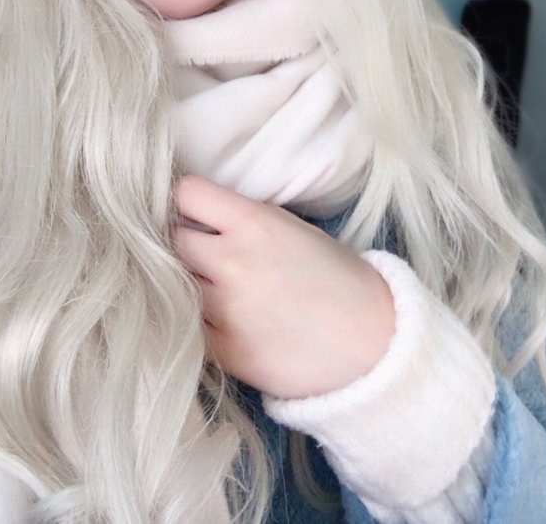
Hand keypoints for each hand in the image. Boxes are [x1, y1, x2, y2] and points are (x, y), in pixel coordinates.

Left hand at [173, 175, 394, 398]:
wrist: (374, 345)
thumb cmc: (337, 278)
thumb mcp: (293, 228)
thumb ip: (244, 218)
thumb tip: (200, 213)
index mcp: (254, 224)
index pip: (186, 194)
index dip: (187, 200)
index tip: (192, 209)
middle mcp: (233, 263)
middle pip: (172, 238)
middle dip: (183, 241)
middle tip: (201, 250)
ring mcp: (225, 310)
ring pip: (174, 283)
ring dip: (188, 282)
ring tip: (213, 286)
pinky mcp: (225, 352)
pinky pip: (189, 325)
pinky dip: (198, 320)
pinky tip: (223, 318)